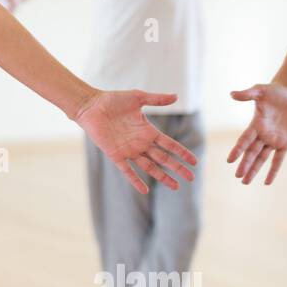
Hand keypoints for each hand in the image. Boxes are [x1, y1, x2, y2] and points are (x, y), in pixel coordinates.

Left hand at [74, 90, 197, 193]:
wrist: (91, 105)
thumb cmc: (113, 100)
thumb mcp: (138, 97)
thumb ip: (157, 99)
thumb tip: (177, 96)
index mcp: (148, 131)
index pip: (169, 145)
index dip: (181, 153)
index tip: (194, 162)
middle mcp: (140, 143)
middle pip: (163, 159)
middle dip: (177, 168)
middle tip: (191, 178)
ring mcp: (129, 150)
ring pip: (150, 167)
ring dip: (162, 176)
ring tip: (175, 187)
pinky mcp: (115, 155)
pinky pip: (127, 170)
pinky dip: (135, 180)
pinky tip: (145, 190)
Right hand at [227, 82, 286, 185]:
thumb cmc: (273, 91)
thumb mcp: (260, 90)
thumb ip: (247, 94)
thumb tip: (232, 94)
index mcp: (255, 125)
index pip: (245, 140)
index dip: (238, 150)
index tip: (230, 160)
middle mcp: (262, 135)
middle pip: (252, 153)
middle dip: (245, 164)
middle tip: (238, 176)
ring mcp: (273, 141)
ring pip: (261, 159)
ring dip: (254, 170)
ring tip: (245, 182)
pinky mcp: (284, 143)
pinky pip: (278, 160)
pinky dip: (273, 171)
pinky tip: (267, 182)